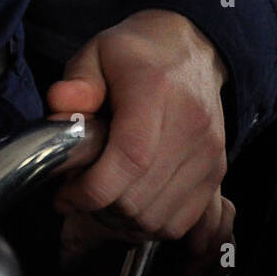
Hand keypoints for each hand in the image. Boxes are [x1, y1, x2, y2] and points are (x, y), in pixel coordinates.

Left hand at [46, 9, 228, 242]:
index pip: (129, 159)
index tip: (64, 195)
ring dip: (123, 222)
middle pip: (142, 198)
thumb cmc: (136, 52)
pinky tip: (128, 206)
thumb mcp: (96, 52)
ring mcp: (209, 155)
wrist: (193, 50)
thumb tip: (59, 107)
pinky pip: (183, 221)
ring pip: (162, 219)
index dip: (92, 189)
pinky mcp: (217, 172)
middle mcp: (190, 129)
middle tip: (74, 194)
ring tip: (99, 201)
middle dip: (100, 208)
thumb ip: (77, 82)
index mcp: (155, 92)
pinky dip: (150, 224)